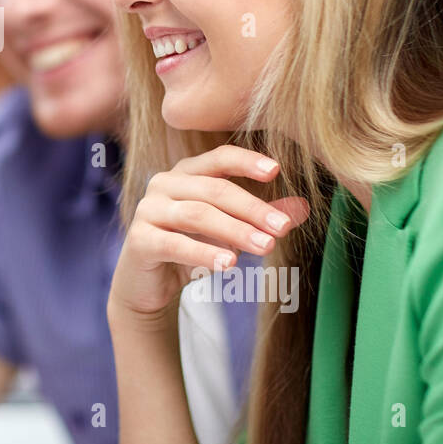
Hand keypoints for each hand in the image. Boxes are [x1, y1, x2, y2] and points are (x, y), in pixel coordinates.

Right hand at [109, 145, 309, 328]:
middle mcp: (164, 184)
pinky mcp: (139, 240)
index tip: (276, 171)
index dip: (246, 161)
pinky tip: (229, 263)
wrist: (148, 284)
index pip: (219, 158)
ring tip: (266, 248)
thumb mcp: (230, 232)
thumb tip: (303, 207)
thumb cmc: (191, 248)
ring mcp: (148, 210)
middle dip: (252, 209)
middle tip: (281, 229)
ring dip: (235, 231)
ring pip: (198, 214)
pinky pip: (174, 243)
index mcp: (186, 173)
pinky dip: (203, 253)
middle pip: (214, 189)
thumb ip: (260, 217)